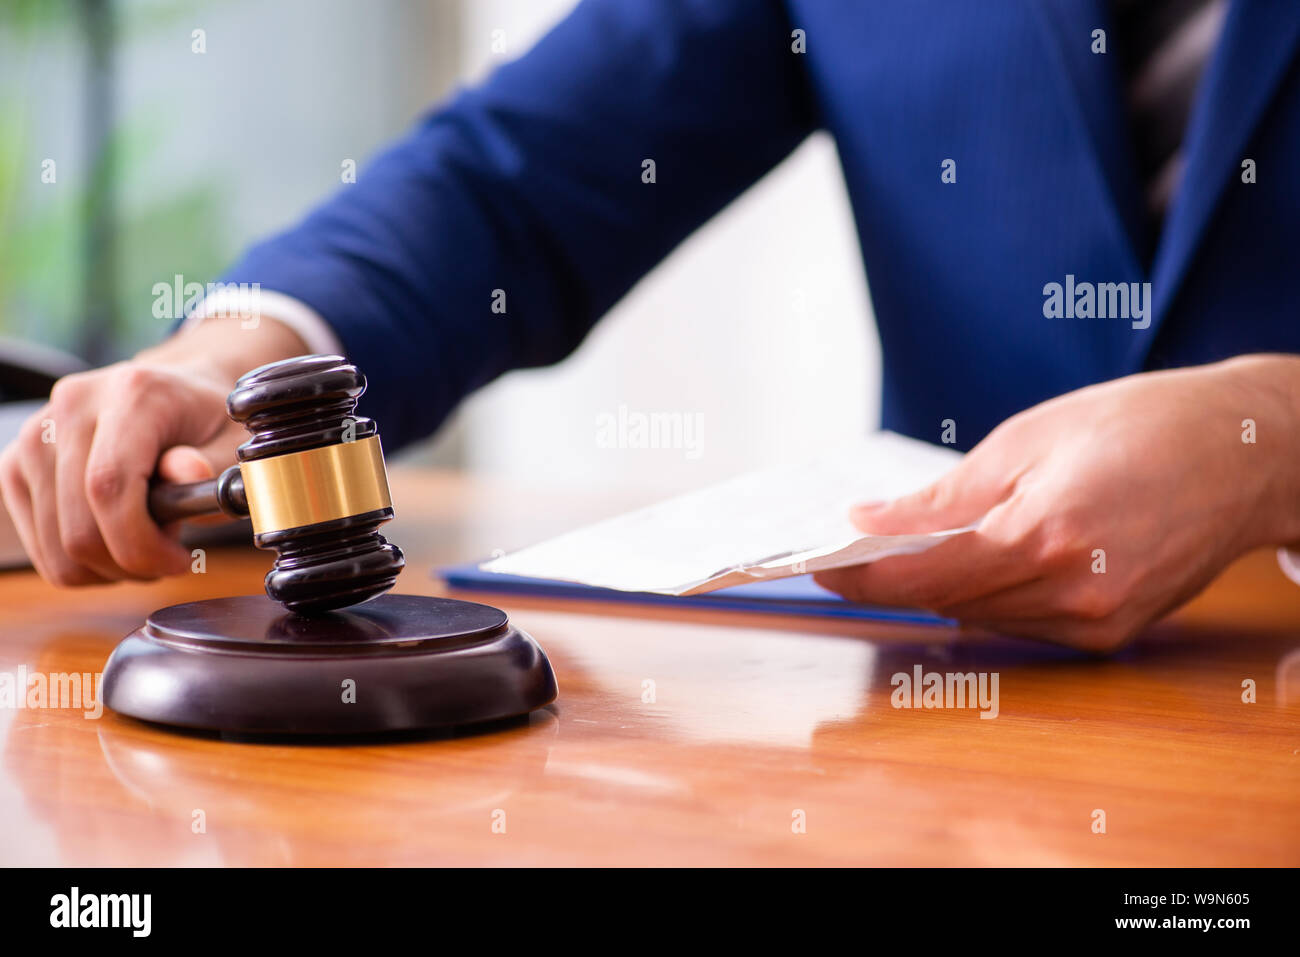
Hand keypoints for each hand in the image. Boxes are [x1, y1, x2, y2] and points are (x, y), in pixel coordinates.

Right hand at [0, 317, 308, 585]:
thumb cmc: (210, 423)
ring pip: (55, 545)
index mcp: (132, 393)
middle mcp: (73, 405)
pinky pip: (38, 544)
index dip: (141, 543)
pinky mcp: (17, 463)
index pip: (109, 486)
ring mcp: (36, 434)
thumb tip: (189, 472)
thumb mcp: (234, 441)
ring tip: (148, 539)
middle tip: (171, 555)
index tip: (181, 560)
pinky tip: (116, 536)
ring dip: (108, 566)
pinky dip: (81, 561)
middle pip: (78, 526)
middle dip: (132, 562)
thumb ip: (215, 462)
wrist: (174, 395)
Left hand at [814, 356, 1299, 651]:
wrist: (1245, 452)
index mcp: (1046, 532)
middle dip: (894, 576)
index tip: (817, 563)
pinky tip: (979, 561)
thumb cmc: (1140, 424)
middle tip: (852, 546)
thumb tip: (868, 522)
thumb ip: (942, 499)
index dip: (862, 574)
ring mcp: (1098, 620)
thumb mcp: (1026, 441)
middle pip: (948, 601)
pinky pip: (1023, 623)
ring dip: (941, 587)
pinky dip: (989, 596)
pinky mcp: (1112, 632)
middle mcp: (1074, 590)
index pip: (925, 576)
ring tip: (909, 548)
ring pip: (982, 617)